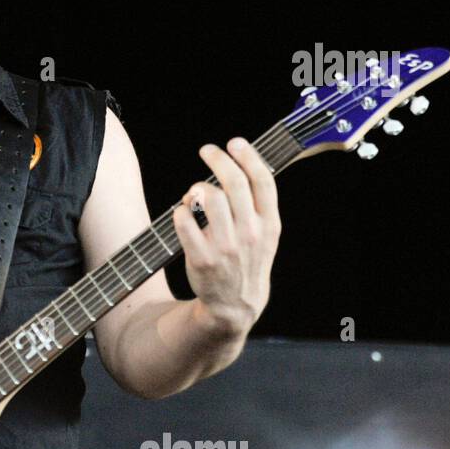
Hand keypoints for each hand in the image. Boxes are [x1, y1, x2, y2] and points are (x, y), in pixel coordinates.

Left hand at [171, 137, 280, 338]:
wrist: (236, 305)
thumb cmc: (248, 261)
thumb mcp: (267, 235)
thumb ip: (259, 204)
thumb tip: (241, 165)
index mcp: (269, 224)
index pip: (263, 181)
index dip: (249, 156)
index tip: (235, 142)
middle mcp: (250, 233)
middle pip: (233, 183)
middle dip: (218, 159)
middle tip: (208, 150)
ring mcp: (226, 247)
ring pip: (209, 197)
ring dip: (196, 188)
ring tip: (193, 193)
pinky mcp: (202, 259)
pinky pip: (184, 222)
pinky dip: (179, 212)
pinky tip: (182, 213)